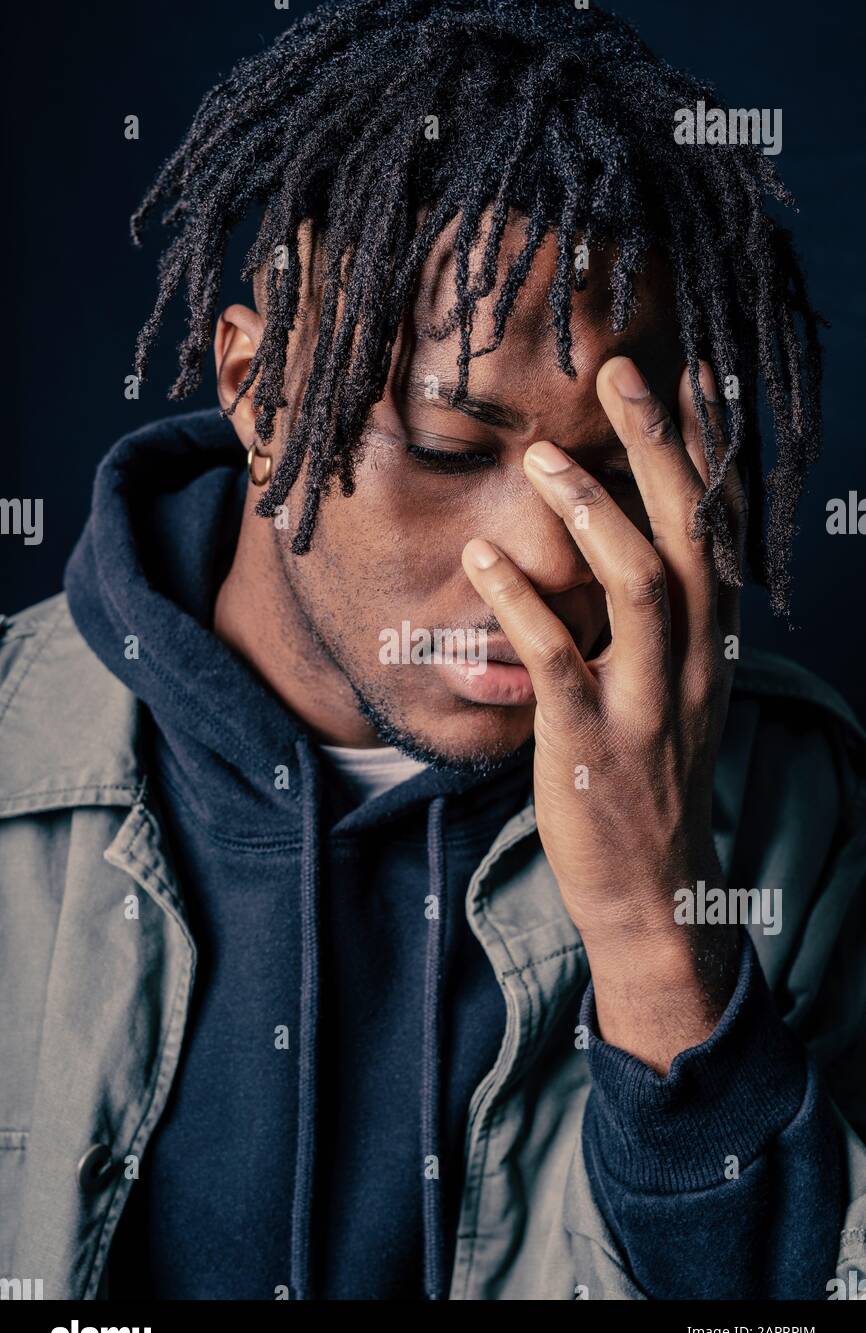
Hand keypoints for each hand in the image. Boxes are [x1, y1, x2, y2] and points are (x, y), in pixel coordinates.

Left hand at [462, 356, 745, 1069]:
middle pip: (691, 534)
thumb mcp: (668, 694)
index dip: (708, 452)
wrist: (652, 894)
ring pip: (641, 585)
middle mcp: (694, 662)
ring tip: (541, 455)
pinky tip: (484, 557)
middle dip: (663, 447)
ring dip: (593, 512)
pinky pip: (561, 659)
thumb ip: (653, 626)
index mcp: (711, 643)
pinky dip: (522, 602)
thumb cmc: (648, 782)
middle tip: (622, 371)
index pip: (720, 529)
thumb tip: (616, 553)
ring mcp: (647, 703)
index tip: (691, 378)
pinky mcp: (591, 742)